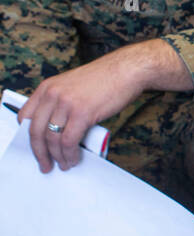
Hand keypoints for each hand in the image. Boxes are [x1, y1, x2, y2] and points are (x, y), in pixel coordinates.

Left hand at [18, 40, 192, 172]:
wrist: (127, 70)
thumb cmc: (105, 78)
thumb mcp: (73, 85)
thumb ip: (61, 103)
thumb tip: (59, 130)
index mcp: (47, 87)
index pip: (24, 116)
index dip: (27, 136)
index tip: (35, 148)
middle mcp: (52, 94)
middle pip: (35, 131)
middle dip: (39, 153)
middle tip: (45, 165)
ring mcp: (66, 103)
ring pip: (52, 139)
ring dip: (57, 157)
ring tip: (65, 164)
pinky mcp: (82, 113)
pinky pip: (69, 141)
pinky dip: (70, 154)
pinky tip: (74, 159)